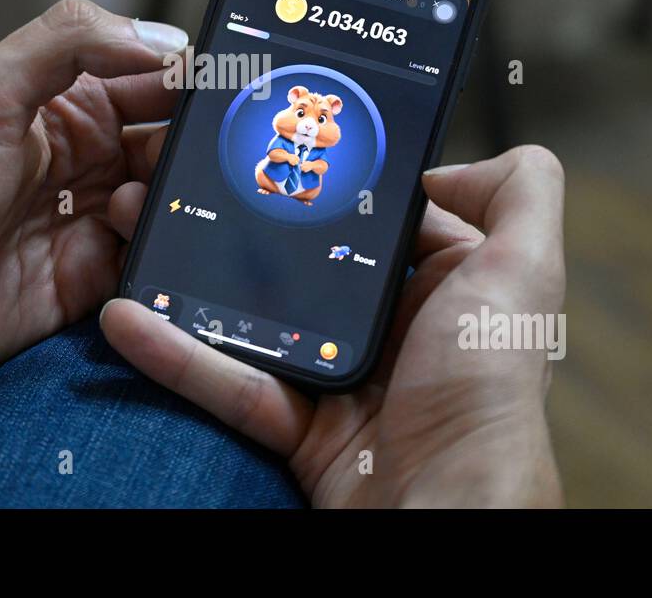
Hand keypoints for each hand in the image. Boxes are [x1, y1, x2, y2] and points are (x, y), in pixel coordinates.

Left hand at [0, 0, 185, 399]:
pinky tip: (136, 254)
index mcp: (68, 105)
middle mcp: (86, 161)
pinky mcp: (89, 285)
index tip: (225, 93)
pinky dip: (160, 263)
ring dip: (172, 207)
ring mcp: (90, 224)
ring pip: (171, 207)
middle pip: (176, 147)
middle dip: (195, 152)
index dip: (193, 83)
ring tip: (131, 209)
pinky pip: (150, 270)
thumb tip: (162, 38)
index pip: (156, 80)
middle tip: (197, 161)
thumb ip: (69, 42)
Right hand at [101, 145, 565, 506]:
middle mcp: (391, 329)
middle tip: (177, 179)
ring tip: (133, 228)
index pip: (375, 216)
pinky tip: (126, 319)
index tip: (262, 140)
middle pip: (299, 261)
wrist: (445, 511)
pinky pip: (225, 384)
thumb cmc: (489, 393)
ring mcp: (337, 379)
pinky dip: (174, 355)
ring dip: (187, 279)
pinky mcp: (295, 430)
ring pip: (248, 317)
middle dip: (235, 220)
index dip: (323, 179)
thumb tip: (442, 165)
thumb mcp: (525, 273)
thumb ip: (519, 195)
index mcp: (442, 287)